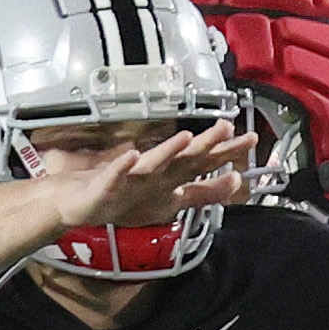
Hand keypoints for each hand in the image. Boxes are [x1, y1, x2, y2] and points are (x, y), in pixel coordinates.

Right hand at [48, 120, 255, 229]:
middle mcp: (154, 173)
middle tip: (228, 126)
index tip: (251, 140)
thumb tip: (236, 182)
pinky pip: (115, 175)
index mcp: (170, 177)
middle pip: (185, 157)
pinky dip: (123, 166)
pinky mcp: (105, 185)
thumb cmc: (125, 197)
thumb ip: (203, 193)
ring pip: (153, 163)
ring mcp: (130, 177)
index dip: (227, 153)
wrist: (77, 203)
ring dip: (169, 150)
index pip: (204, 163)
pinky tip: (131, 155)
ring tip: (186, 138)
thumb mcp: (171, 201)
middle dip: (206, 144)